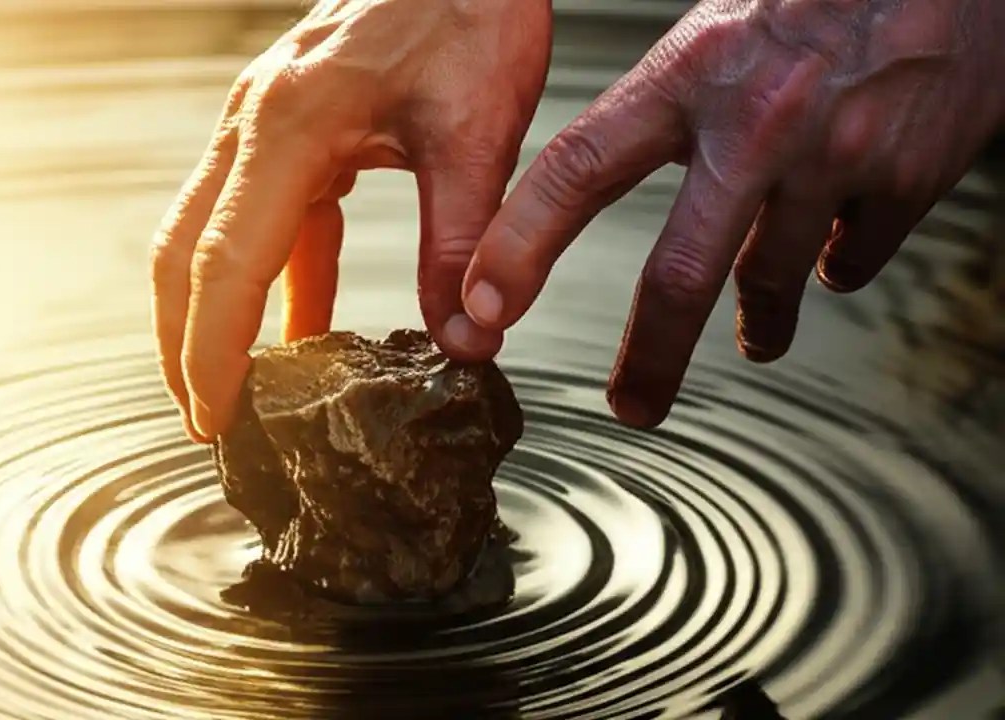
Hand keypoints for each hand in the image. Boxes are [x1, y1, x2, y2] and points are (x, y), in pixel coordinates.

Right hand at [151, 0, 550, 440]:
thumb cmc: (468, 6)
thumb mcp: (478, 129)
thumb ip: (464, 237)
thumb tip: (466, 336)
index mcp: (289, 126)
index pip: (225, 262)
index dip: (210, 350)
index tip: (212, 418)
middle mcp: (255, 124)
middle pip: (183, 252)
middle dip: (181, 343)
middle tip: (202, 422)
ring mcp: (263, 124)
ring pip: (207, 235)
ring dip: (213, 314)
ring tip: (239, 391)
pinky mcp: (291, 129)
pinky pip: (264, 218)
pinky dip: (275, 279)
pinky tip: (305, 328)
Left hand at [458, 0, 1004, 427]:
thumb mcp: (716, 30)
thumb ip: (662, 111)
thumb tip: (598, 189)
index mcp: (690, 74)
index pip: (576, 169)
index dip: (521, 246)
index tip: (485, 308)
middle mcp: (757, 121)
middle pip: (678, 274)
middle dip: (649, 359)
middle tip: (630, 406)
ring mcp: (832, 155)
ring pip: (771, 284)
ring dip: (759, 324)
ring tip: (755, 339)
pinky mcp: (904, 181)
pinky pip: (851, 261)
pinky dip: (835, 268)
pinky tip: (834, 246)